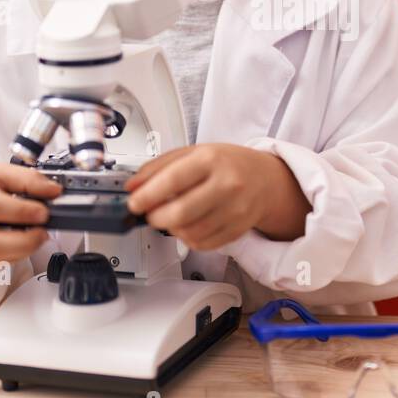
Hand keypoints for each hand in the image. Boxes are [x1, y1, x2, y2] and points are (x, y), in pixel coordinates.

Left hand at [124, 143, 310, 250]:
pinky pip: (202, 244)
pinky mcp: (237, 230)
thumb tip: (132, 186)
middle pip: (180, 213)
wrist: (265, 180)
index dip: (148, 195)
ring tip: (171, 217)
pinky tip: (188, 225)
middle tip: (150, 214)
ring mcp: (235, 210)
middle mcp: (226, 185)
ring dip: (170, 229)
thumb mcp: (193, 153)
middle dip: (155, 218)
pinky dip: (187, 238)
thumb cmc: (227, 164)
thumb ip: (159, 167)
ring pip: (189, 233)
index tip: (134, 203)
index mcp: (211, 159)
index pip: (173, 180)